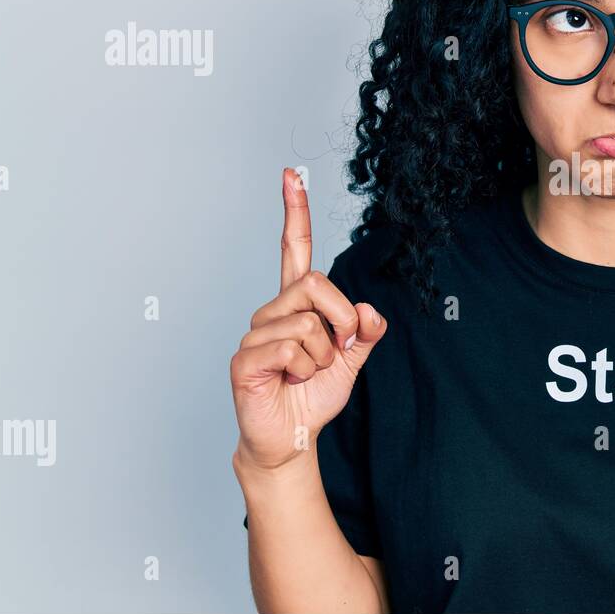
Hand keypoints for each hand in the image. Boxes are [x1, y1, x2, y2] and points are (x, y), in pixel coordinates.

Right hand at [229, 168, 387, 472]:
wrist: (292, 438)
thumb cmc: (314, 396)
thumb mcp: (352, 360)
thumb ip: (365, 331)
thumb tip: (369, 311)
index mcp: (297, 304)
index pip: (293, 249)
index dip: (294, 212)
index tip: (290, 175)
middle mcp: (272, 311)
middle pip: (317, 284)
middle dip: (342, 320)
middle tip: (336, 351)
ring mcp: (255, 333)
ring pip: (309, 323)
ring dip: (323, 356)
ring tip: (307, 374)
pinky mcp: (245, 359)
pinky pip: (291, 349)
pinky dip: (304, 371)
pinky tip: (290, 382)